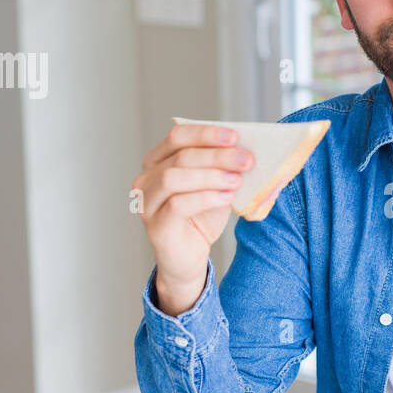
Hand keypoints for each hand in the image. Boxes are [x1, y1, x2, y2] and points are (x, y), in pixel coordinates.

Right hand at [133, 122, 254, 313]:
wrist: (189, 259)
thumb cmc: (201, 218)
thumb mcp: (214, 186)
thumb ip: (222, 167)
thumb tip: (247, 149)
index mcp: (157, 161)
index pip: (177, 136)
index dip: (206, 133)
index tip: (234, 136)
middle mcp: (146, 179)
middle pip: (180, 156)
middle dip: (217, 155)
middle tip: (246, 160)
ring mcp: (146, 203)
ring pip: (174, 177)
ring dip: (210, 175)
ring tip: (236, 180)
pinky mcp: (155, 226)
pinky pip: (178, 204)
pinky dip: (205, 197)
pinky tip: (226, 197)